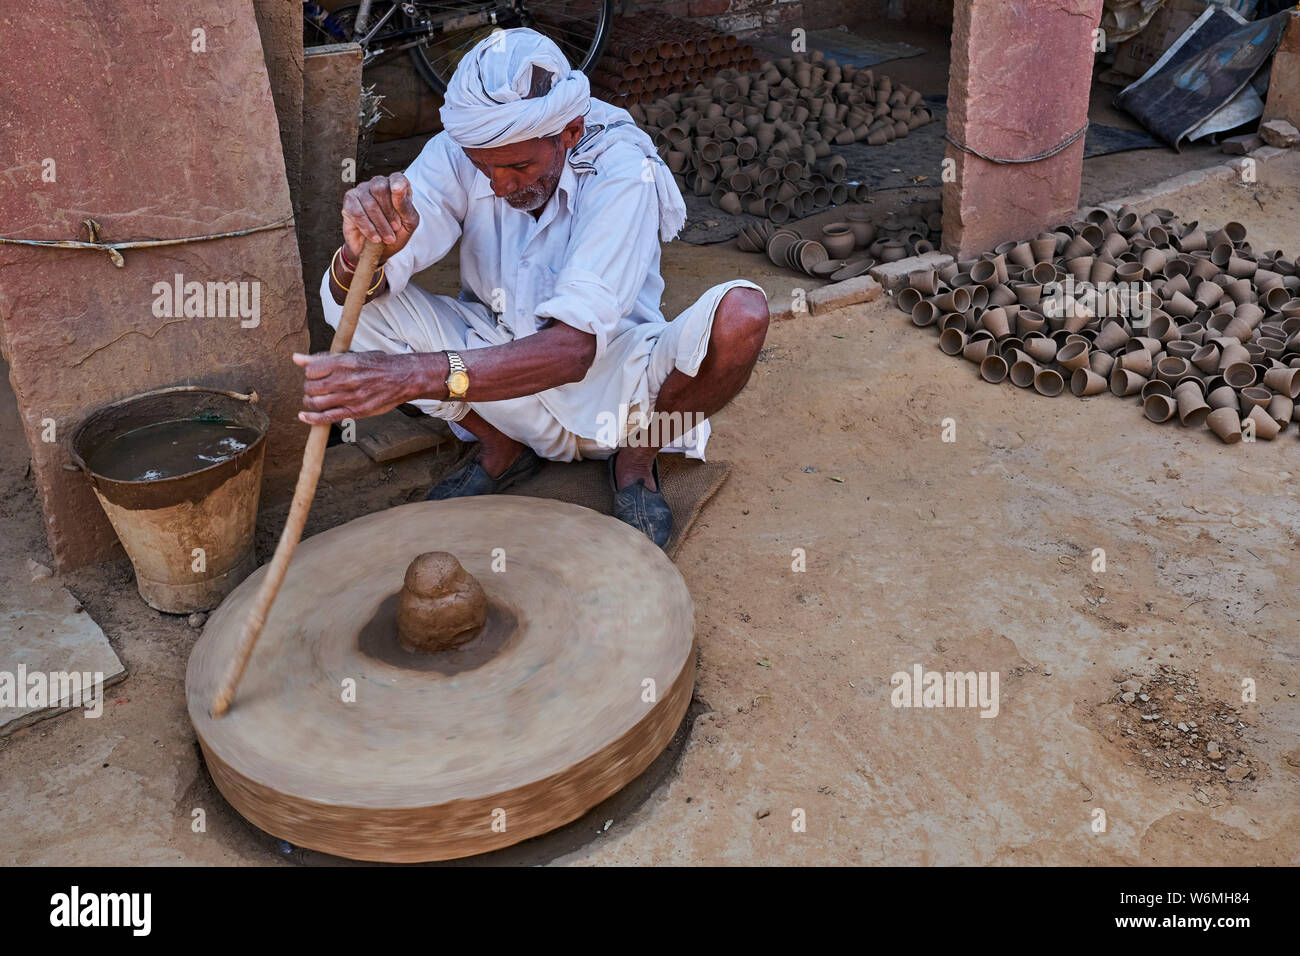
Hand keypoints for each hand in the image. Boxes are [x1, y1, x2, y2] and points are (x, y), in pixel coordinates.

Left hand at [293, 350, 428, 425]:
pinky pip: (327, 417)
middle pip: (311, 387)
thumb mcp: (352, 355)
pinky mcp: (355, 411)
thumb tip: (297, 358)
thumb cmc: (378, 364)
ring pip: (316, 402)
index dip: (309, 372)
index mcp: (344, 362)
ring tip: (313, 399)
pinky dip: (312, 418)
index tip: (314, 374)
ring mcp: (350, 397)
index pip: (311, 370)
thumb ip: (324, 358)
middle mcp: (345, 380)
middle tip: (314, 387)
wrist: (403, 378)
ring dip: (309, 401)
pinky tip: (304, 416)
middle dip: (309, 387)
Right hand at [341, 173, 419, 264]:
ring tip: (387, 238)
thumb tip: (398, 188)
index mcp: (395, 186)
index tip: (399, 195)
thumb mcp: (408, 222)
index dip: (397, 185)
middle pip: (380, 188)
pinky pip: (357, 213)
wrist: (378, 250)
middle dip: (389, 213)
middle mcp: (377, 184)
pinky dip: (368, 228)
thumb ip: (405, 205)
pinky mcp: (349, 201)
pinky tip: (375, 237)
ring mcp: (361, 191)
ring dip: (380, 224)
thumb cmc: (395, 233)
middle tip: (395, 229)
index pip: (396, 178)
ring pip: (369, 203)